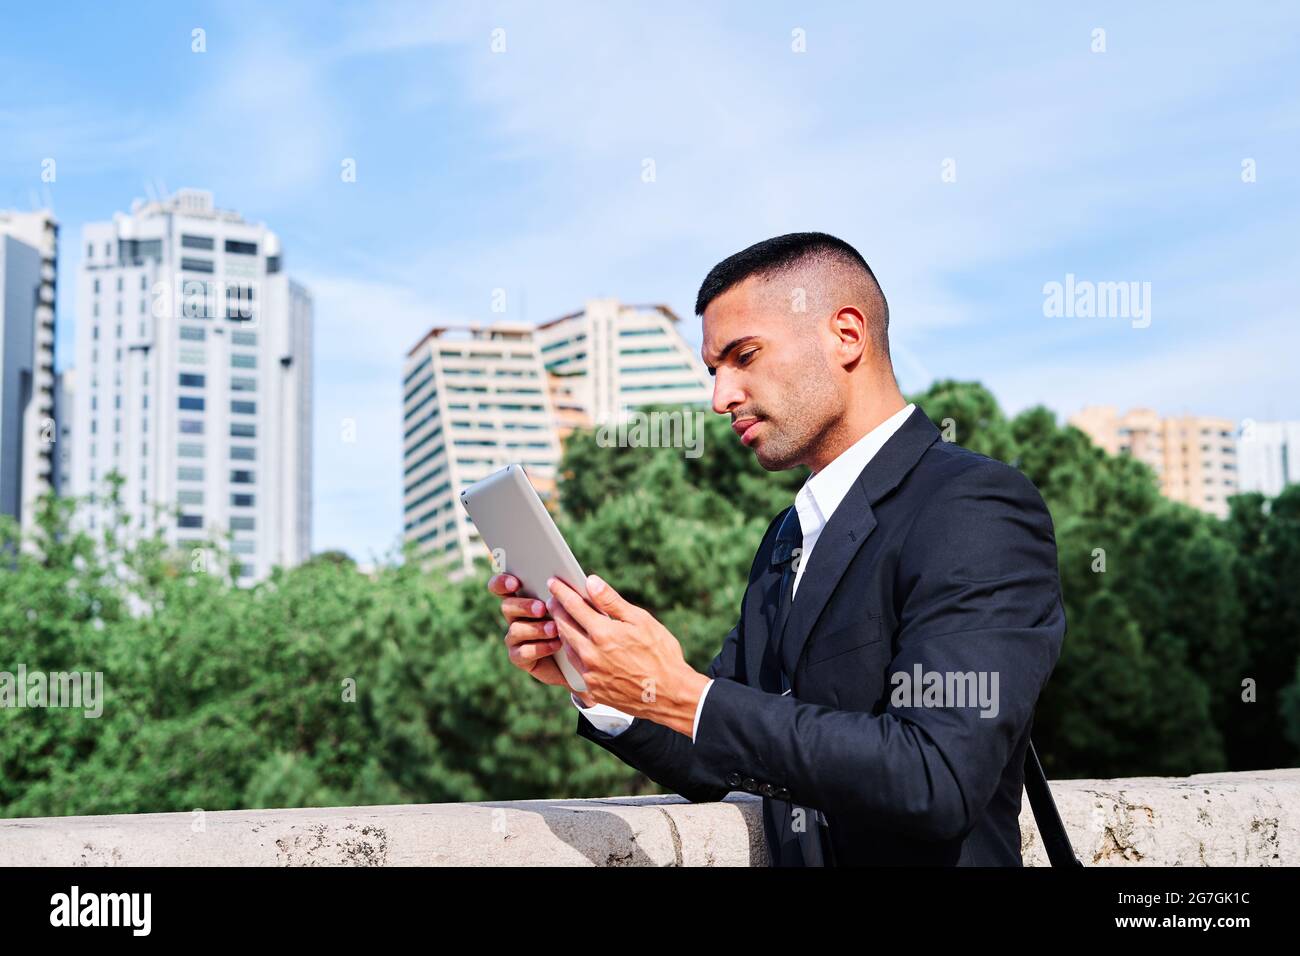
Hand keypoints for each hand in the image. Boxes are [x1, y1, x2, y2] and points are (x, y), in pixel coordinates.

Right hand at [488, 572, 568, 689]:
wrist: (579, 657)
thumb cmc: (577, 623)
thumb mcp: (574, 605)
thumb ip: (569, 591)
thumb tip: (580, 578)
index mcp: (523, 597)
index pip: (502, 586)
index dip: (502, 582)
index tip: (515, 583)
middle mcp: (515, 616)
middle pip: (507, 606)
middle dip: (523, 606)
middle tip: (541, 609)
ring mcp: (514, 637)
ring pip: (516, 629)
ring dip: (536, 628)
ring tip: (555, 629)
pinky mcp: (518, 657)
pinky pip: (523, 652)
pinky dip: (540, 647)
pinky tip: (556, 645)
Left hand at [546, 575, 709, 735]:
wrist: (670, 695)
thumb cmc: (660, 654)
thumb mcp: (641, 621)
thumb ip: (612, 601)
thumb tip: (591, 582)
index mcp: (603, 633)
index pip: (573, 606)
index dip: (561, 592)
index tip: (553, 583)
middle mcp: (590, 654)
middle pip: (563, 626)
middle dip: (556, 610)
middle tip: (553, 600)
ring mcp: (589, 673)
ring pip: (566, 647)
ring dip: (562, 631)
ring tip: (564, 620)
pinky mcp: (592, 689)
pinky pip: (575, 667)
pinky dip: (573, 652)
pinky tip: (578, 646)